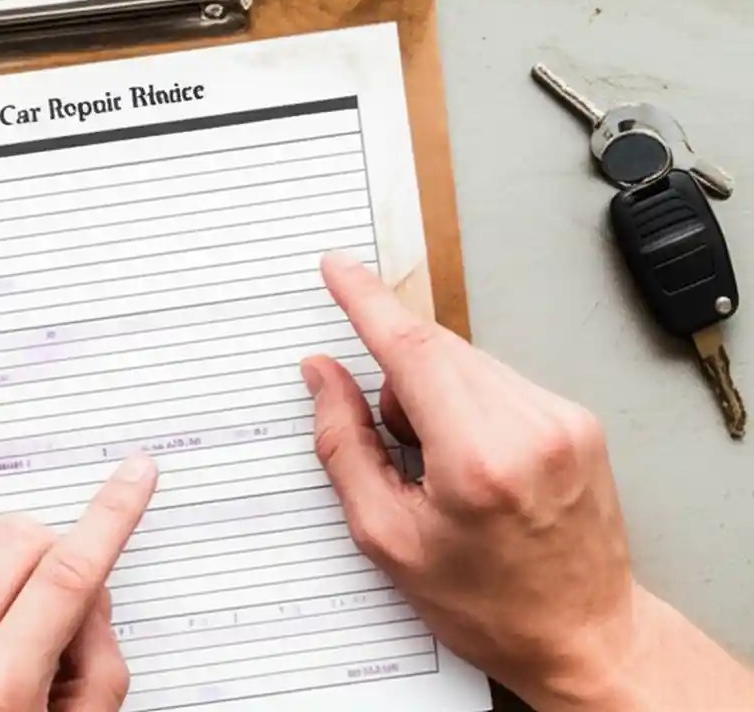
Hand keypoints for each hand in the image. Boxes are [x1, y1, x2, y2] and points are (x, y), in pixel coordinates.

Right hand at [301, 253, 636, 707]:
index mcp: (478, 460)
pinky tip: (473, 463)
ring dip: (434, 396)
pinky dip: (468, 406)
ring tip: (442, 469)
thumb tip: (325, 377)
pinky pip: (499, 381)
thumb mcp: (388, 538)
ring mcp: (564, 420)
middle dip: (398, 381)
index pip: (412, 350)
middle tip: (398, 447)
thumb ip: (345, 446)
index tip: (339, 271)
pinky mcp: (578, 420)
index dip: (366, 303)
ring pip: (468, 364)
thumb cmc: (486, 604)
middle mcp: (532, 428)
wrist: (581, 636)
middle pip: (437, 352)